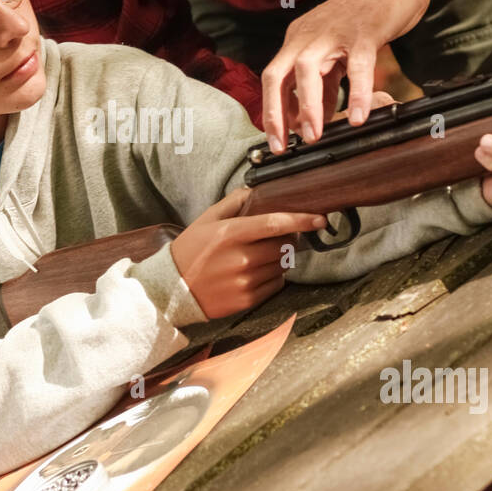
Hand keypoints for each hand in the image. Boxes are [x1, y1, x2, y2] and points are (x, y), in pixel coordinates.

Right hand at [170, 187, 327, 318]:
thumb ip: (233, 202)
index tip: (319, 219)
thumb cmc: (190, 251)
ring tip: (260, 255)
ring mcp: (246, 280)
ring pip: (283, 265)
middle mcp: (241, 258)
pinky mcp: (248, 299)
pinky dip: (273, 276)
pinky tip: (256, 272)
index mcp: (231, 234)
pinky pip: (277, 284)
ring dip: (280, 258)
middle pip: (284, 245)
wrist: (172, 289)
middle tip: (277, 236)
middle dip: (287, 239)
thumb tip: (255, 190)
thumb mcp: (206, 220)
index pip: (274, 224)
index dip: (301, 220)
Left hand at [261, 0, 429, 152]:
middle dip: (275, 113)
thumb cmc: (365, 19)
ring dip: (308, 106)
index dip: (271, 110)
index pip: (273, 77)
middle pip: (277, 74)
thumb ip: (324, 84)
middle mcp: (308, 34)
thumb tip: (313, 119)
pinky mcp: (364, 32)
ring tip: (314, 136)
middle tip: (282, 145)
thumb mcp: (336, 55)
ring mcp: (334, 32)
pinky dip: (356, 94)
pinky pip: (358, 67)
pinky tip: (358, 118)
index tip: (276, 140)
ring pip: (309, 69)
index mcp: (298, 39)